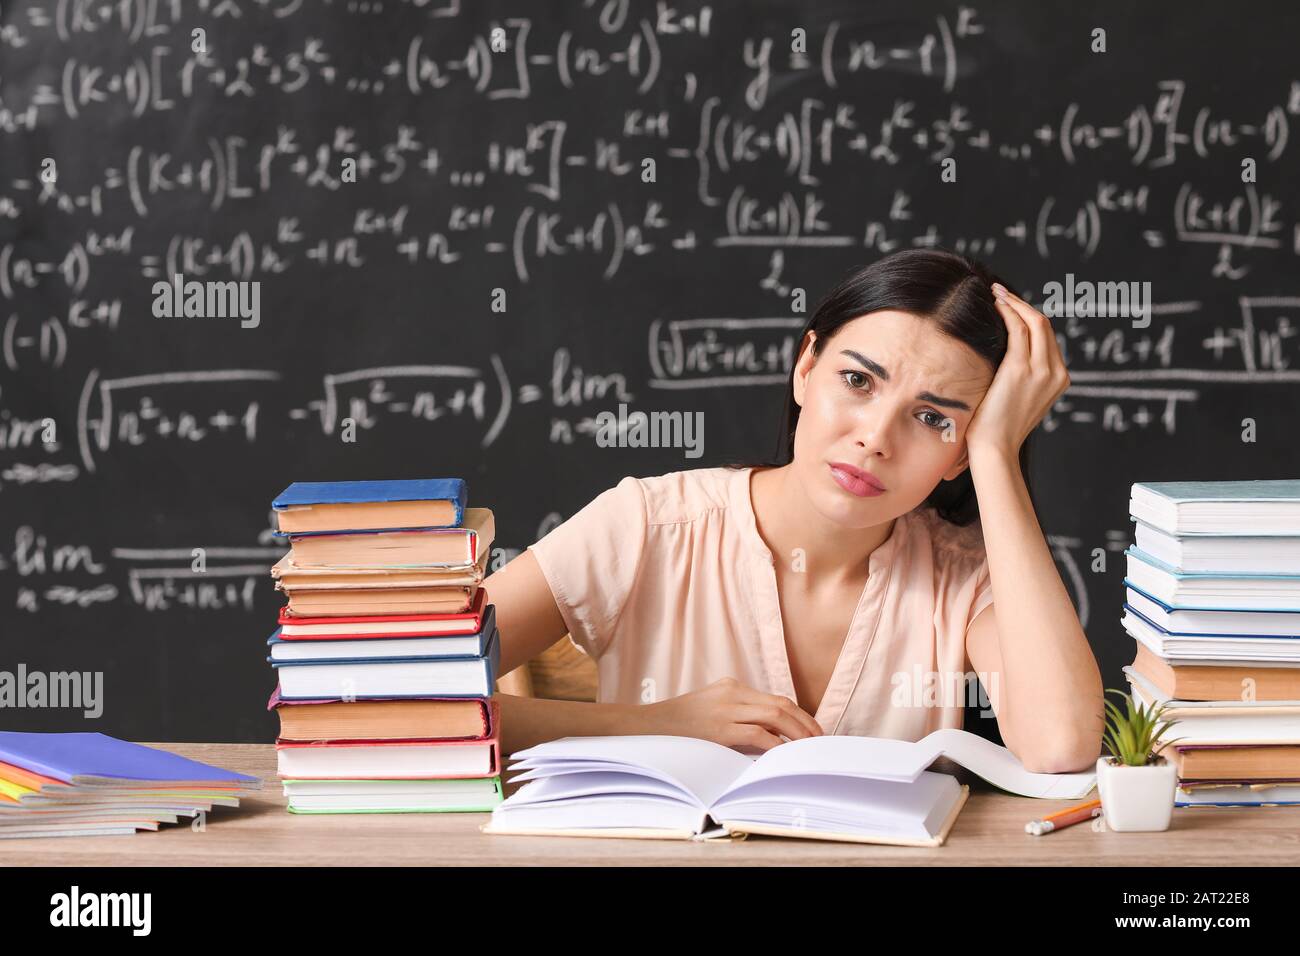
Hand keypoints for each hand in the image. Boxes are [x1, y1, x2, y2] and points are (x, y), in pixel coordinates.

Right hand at [647, 677, 823, 752]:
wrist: (645, 727)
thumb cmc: (677, 726)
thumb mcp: (709, 712)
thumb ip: (736, 717)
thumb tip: (768, 738)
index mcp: (731, 687)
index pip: (775, 699)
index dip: (799, 715)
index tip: (812, 730)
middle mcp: (732, 694)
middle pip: (781, 705)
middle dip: (805, 724)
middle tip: (819, 741)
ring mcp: (725, 710)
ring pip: (775, 716)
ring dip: (797, 734)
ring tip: (809, 749)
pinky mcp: (719, 729)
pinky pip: (758, 735)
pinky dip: (776, 745)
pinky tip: (785, 756)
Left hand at [964, 282, 1070, 459]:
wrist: (995, 448)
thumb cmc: (998, 428)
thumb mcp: (1019, 399)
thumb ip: (1022, 378)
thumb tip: (1007, 359)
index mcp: (1059, 379)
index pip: (1047, 338)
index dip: (1029, 317)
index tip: (1011, 306)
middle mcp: (1056, 372)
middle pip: (1045, 325)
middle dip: (1023, 304)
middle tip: (1001, 292)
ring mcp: (1042, 370)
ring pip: (1035, 322)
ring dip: (1014, 303)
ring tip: (996, 293)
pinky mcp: (1022, 369)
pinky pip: (1018, 329)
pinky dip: (1008, 311)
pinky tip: (995, 304)